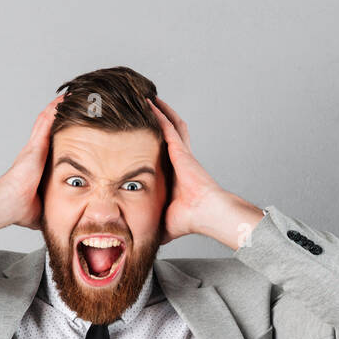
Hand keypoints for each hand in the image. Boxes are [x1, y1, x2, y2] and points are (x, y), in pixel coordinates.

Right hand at [0, 93, 63, 234]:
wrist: (7, 206)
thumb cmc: (20, 209)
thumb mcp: (45, 207)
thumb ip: (55, 209)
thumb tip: (66, 222)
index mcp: (39, 164)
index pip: (55, 143)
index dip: (64, 132)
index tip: (77, 124)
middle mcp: (36, 152)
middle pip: (52, 127)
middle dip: (64, 114)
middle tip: (79, 101)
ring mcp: (34, 147)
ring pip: (49, 120)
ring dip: (60, 107)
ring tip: (74, 93)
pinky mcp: (34, 146)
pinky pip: (46, 122)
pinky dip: (54, 109)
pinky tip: (64, 98)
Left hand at [146, 96, 225, 244]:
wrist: (205, 214)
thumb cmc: (188, 220)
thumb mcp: (160, 221)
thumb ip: (147, 225)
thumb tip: (133, 242)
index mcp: (173, 173)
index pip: (159, 151)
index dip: (149, 140)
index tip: (135, 134)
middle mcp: (177, 159)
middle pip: (165, 132)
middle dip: (154, 118)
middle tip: (139, 106)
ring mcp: (180, 152)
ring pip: (167, 123)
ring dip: (157, 110)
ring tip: (144, 96)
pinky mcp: (180, 150)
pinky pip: (167, 126)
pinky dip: (158, 113)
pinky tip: (148, 102)